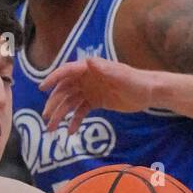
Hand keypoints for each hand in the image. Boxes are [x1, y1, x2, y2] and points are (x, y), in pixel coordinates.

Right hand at [38, 58, 157, 127]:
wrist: (150, 93)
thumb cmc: (137, 81)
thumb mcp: (122, 75)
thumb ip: (105, 69)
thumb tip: (89, 60)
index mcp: (90, 69)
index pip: (67, 71)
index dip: (53, 79)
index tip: (42, 88)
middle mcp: (87, 79)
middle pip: (65, 90)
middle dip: (54, 104)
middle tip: (47, 118)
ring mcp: (90, 91)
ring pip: (70, 103)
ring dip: (60, 115)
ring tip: (52, 130)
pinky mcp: (96, 101)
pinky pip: (81, 111)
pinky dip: (74, 121)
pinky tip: (70, 132)